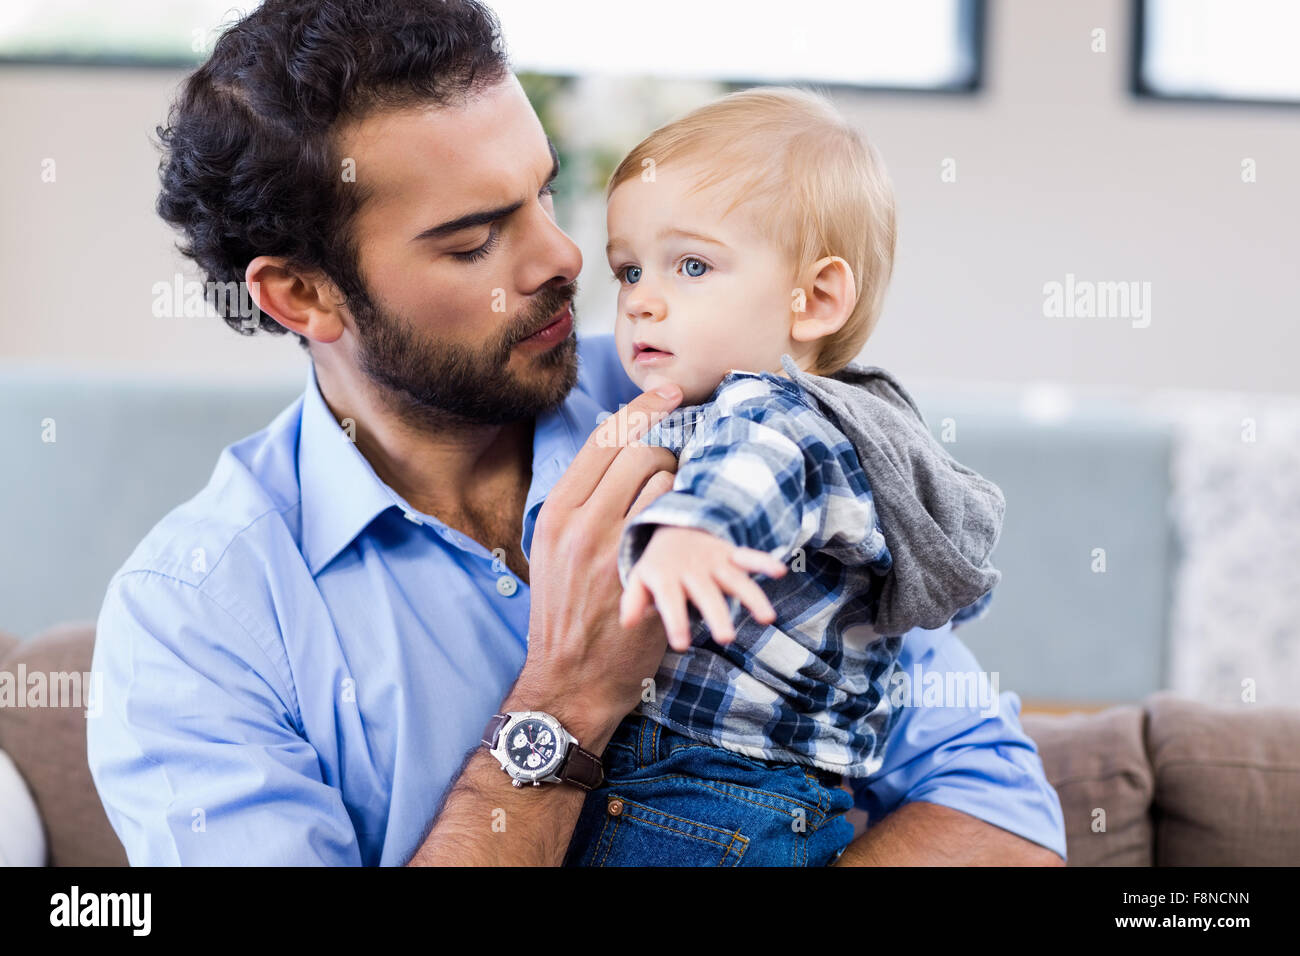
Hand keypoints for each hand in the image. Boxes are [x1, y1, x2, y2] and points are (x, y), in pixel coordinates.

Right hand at [514, 384, 683, 751]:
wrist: (569, 678)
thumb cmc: (565, 613)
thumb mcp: (555, 551)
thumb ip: (581, 506)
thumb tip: (612, 454)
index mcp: (556, 510)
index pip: (601, 440)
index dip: (641, 410)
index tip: (669, 393)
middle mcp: (579, 522)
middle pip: (637, 452)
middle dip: (668, 444)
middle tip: (684, 453)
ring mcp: (611, 546)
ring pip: (663, 480)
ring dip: (682, 481)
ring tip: (684, 499)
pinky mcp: (642, 572)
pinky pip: (676, 518)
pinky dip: (690, 512)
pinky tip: (694, 520)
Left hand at [619, 526, 787, 651]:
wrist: (673, 525)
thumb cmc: (657, 566)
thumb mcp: (640, 579)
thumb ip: (634, 601)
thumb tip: (627, 624)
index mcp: (666, 577)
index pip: (670, 601)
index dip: (675, 621)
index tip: (682, 645)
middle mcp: (692, 569)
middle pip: (706, 594)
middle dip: (717, 615)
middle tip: (726, 639)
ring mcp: (714, 561)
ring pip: (735, 579)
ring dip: (752, 596)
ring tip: (767, 618)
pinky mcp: (731, 554)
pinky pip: (749, 556)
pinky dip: (764, 561)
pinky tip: (780, 571)